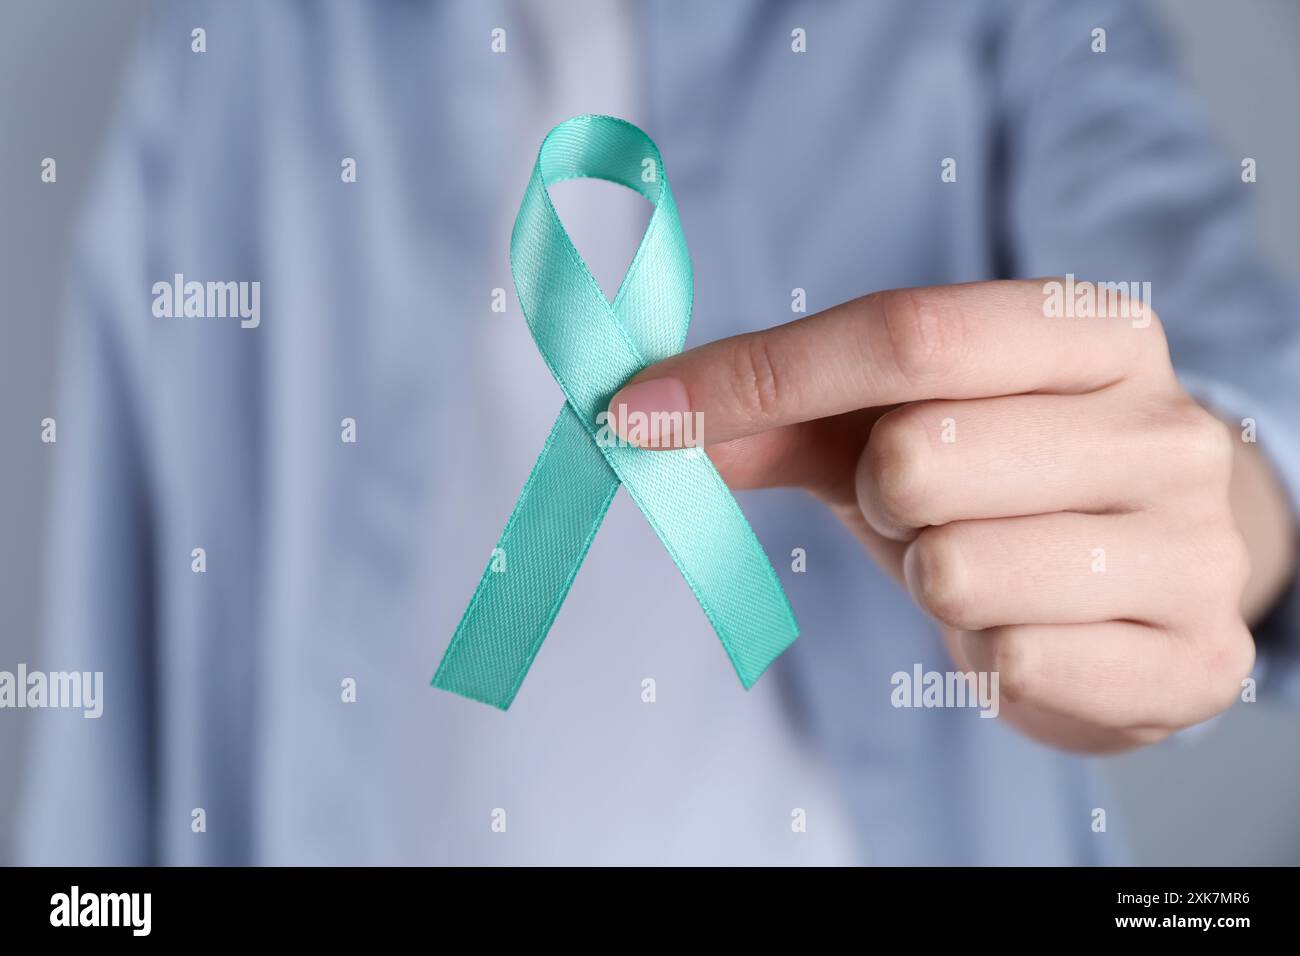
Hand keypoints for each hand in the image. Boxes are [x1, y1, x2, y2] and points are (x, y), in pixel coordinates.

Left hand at [608, 279, 1285, 752]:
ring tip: (987, 563)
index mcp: (1091, 331)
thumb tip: (643, 417)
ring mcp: (1191, 545)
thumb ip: (782, 409)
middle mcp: (1162, 425)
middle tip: (926, 504)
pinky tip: (1029, 627)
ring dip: (933, 578)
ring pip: (956, 569)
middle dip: (882, 496)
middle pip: (919, 457)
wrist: (1157, 563)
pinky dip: (982, 653)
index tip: (638, 412)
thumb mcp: (903, 417)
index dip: (756, 376)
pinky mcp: (1194, 657)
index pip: (904, 333)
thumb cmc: (1009, 474)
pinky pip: (1008, 661)